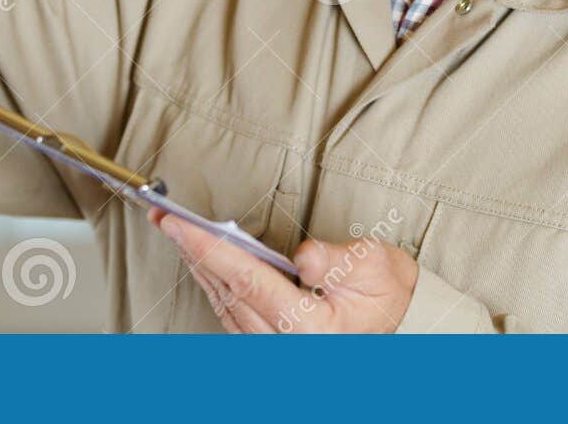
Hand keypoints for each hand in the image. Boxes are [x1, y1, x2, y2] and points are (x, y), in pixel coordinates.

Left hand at [147, 207, 418, 332]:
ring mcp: (274, 348)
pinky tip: (202, 262)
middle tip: (163, 219)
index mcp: (308, 329)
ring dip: (198, 266)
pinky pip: (231, 313)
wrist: (405, 327)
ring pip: (223, 304)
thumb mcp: (377, 267)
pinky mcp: (270, 343)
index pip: (247, 281)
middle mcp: (283, 345)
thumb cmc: (389, 296)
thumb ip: (338, 260)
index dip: (209, 249)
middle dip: (192, 251)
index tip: (178, 225)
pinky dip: (213, 283)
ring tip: (176, 233)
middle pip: (226, 292)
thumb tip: (302, 255)